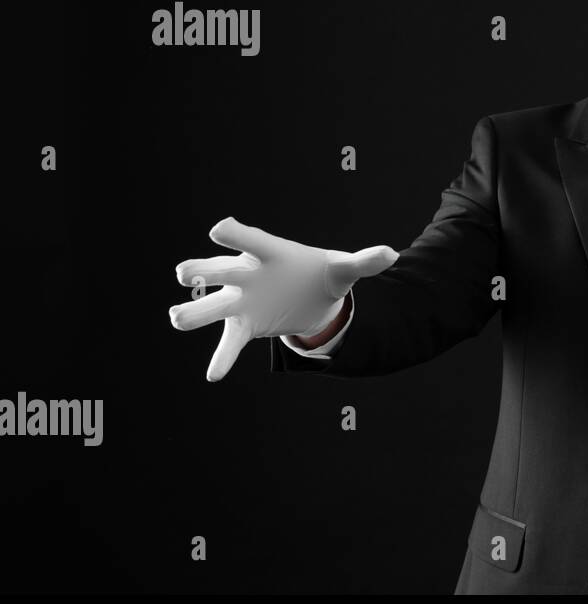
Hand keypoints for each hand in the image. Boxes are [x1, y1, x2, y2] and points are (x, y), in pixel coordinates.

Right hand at [170, 217, 398, 381]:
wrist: (311, 298)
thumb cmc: (321, 274)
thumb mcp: (344, 269)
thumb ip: (363, 262)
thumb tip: (392, 255)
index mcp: (270, 252)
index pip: (249, 238)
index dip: (234, 234)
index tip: (220, 229)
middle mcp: (248, 274)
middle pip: (221, 270)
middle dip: (204, 270)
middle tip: (185, 273)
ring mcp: (241, 300)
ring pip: (213, 305)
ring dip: (195, 312)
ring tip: (179, 318)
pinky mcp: (243, 326)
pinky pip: (229, 343)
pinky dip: (223, 358)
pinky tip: (214, 375)